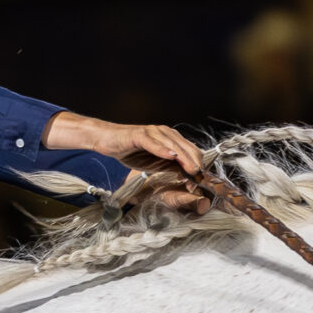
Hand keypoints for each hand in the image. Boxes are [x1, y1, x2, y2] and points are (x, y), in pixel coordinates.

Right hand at [43, 114, 202, 174]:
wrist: (107, 140)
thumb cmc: (131, 151)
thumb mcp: (154, 162)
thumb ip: (170, 166)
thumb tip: (187, 177)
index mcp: (170, 138)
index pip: (191, 150)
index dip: (198, 165)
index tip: (204, 180)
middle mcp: (164, 132)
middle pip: (186, 147)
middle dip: (195, 163)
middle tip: (202, 179)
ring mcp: (152, 132)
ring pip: (173, 144)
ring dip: (184, 158)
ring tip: (193, 170)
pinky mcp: (139, 134)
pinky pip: (153, 142)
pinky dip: (162, 149)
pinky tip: (170, 157)